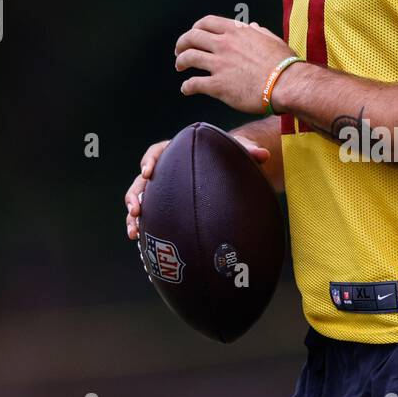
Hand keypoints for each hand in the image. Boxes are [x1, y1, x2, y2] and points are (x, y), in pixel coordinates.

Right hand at [124, 133, 269, 241]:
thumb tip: (264, 155)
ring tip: (134, 233)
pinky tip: (142, 245)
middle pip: (142, 181)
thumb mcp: (238, 151)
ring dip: (134, 217)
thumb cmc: (229, 157)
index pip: (158, 151)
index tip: (148, 172)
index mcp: (177, 152)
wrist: (227, 171)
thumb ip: (248, 151)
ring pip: (141, 201)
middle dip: (135, 196)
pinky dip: (144, 230)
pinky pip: (150, 218)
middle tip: (135, 210)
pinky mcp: (165, 207)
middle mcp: (165, 171)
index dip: (149, 160)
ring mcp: (163, 191)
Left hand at [174, 15, 293, 112]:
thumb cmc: (284, 64)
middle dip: (182, 43)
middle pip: (192, 37)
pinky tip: (186, 89)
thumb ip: (258, 32)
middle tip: (180, 51)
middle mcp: (224, 44)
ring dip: (181, 62)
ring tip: (180, 67)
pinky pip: (194, 83)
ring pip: (188, 58)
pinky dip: (187, 86)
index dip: (196, 28)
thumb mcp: (272, 40)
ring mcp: (219, 64)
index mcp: (236, 31)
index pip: (206, 22)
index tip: (194, 35)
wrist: (287, 84)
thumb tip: (253, 26)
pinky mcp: (218, 85)